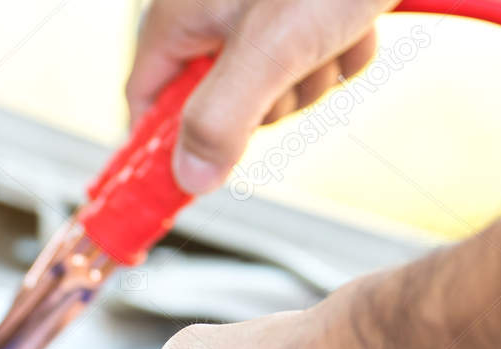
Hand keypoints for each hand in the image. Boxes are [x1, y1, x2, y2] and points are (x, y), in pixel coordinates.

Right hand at [127, 0, 393, 193]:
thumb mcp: (270, 48)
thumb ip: (222, 119)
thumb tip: (189, 179)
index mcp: (179, 15)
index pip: (145, 102)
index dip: (163, 145)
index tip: (190, 179)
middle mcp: (214, 12)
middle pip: (220, 103)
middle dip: (268, 102)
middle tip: (291, 71)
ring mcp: (261, 11)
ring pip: (275, 85)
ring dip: (313, 74)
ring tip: (333, 32)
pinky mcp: (307, 6)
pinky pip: (315, 57)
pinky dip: (340, 49)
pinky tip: (355, 21)